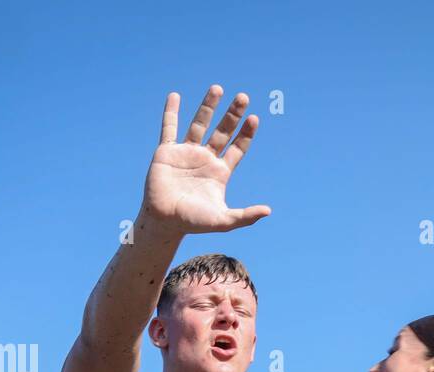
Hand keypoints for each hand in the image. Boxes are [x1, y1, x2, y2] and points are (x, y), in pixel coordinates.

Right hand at [141, 86, 270, 234]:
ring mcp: (186, 153)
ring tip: (218, 88)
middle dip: (233, 115)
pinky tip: (175, 96)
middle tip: (244, 97)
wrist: (164, 221)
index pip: (237, 148)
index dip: (246, 134)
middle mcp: (205, 159)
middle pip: (223, 131)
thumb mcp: (223, 220)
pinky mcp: (167, 152)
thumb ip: (245, 216)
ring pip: (199, 124)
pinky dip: (170, 112)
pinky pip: (168, 128)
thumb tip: (268, 211)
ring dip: (208, 106)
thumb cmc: (193, 223)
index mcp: (220, 172)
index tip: (254, 118)